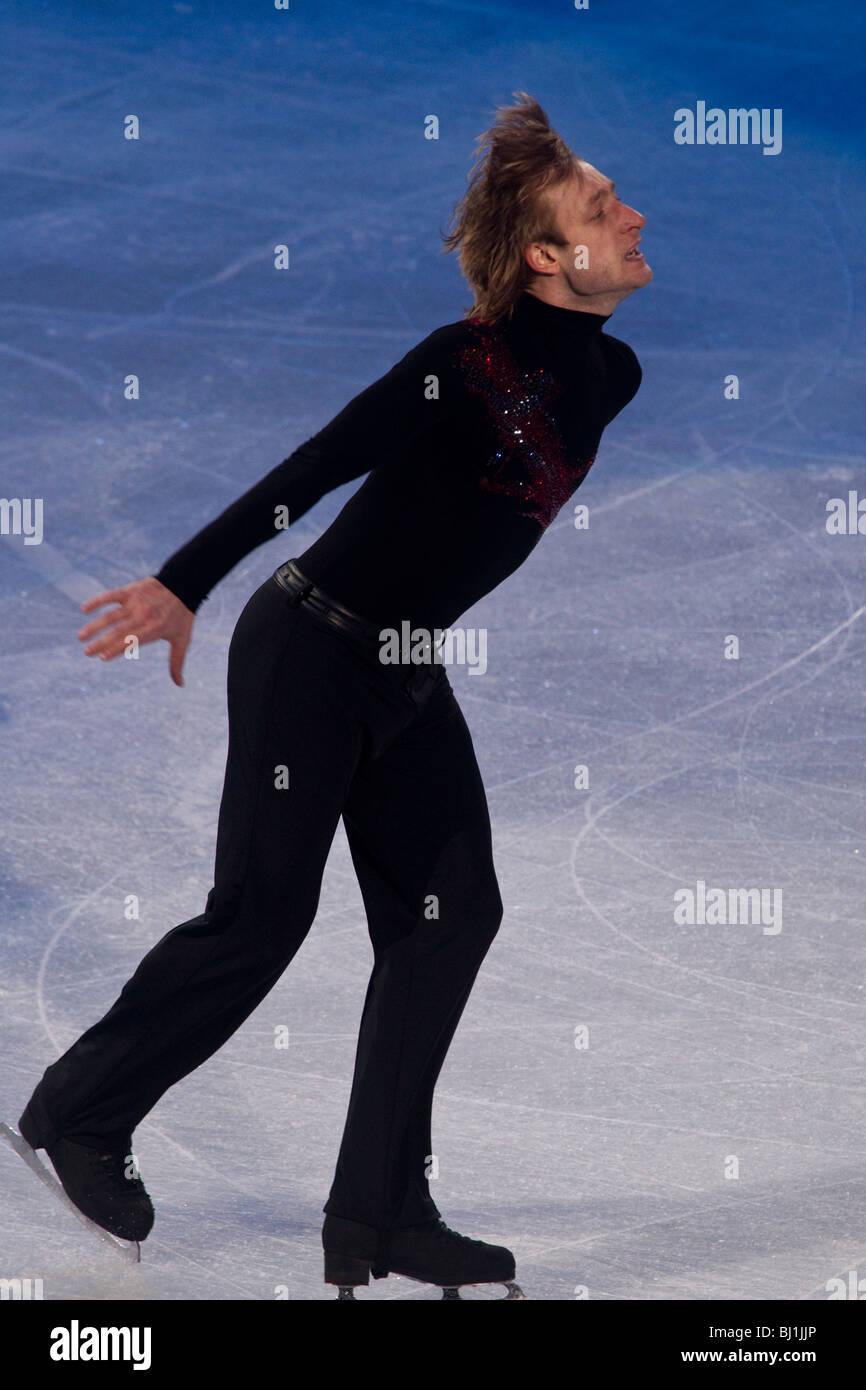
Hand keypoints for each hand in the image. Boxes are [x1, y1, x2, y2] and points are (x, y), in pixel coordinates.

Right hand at [78, 577, 194, 686]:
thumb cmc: (182, 616)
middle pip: (118, 631)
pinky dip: (97, 601)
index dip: (118, 648)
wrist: (183, 584)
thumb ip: (176, 662)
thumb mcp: (182, 639)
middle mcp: (144, 615)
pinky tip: (84, 609)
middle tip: (87, 652)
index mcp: (155, 628)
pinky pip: (111, 596)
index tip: (103, 657)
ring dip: (94, 626)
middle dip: (101, 642)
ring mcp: (136, 602)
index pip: (133, 640)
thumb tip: (180, 685)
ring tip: (81, 637)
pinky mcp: (130, 591)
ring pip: (111, 615)